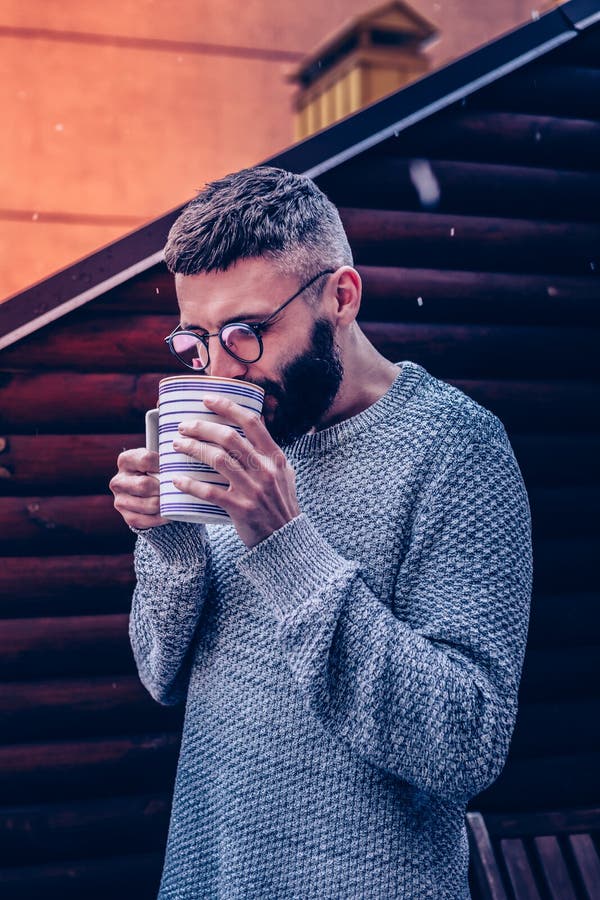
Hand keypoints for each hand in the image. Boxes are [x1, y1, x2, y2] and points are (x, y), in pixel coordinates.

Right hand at [109, 448, 168, 529]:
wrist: (147, 491)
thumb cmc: (155, 471)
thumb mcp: (156, 460)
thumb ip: (165, 461)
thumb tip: (177, 471)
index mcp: (125, 461)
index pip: (145, 460)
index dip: (162, 465)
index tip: (172, 469)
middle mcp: (118, 481)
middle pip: (144, 485)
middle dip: (163, 488)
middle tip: (174, 488)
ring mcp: (120, 501)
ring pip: (150, 504)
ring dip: (164, 504)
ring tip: (172, 500)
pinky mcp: (128, 517)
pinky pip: (148, 520)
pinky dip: (161, 517)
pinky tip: (168, 512)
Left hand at [171, 397, 299, 547]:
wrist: (285, 539)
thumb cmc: (280, 503)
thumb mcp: (284, 473)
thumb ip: (268, 452)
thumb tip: (254, 424)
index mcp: (274, 457)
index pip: (251, 423)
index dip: (227, 406)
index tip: (206, 399)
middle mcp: (264, 470)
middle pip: (228, 438)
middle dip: (201, 427)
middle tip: (184, 426)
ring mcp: (253, 490)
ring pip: (217, 459)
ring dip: (193, 449)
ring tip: (177, 445)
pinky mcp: (240, 509)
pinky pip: (210, 492)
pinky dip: (190, 485)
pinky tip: (176, 480)